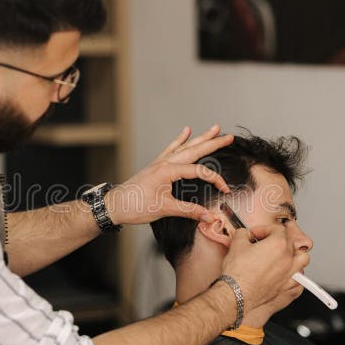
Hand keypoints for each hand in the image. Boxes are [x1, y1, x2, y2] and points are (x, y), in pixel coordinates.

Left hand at [106, 125, 233, 224]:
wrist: (115, 205)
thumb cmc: (136, 206)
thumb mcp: (165, 209)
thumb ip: (189, 211)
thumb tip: (208, 216)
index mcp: (168, 171)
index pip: (198, 171)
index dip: (214, 179)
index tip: (225, 189)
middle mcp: (165, 162)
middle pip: (194, 149)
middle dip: (213, 142)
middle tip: (229, 136)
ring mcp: (160, 162)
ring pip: (185, 146)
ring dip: (200, 138)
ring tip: (214, 128)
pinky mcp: (156, 165)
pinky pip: (171, 148)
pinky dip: (179, 139)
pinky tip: (186, 130)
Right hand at [220, 226, 309, 313]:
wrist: (237, 293)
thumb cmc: (238, 272)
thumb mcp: (236, 244)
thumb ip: (243, 234)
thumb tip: (244, 234)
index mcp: (278, 244)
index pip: (276, 229)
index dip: (263, 229)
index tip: (254, 234)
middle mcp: (287, 258)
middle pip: (290, 241)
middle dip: (276, 239)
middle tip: (263, 242)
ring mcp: (289, 273)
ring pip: (303, 259)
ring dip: (295, 254)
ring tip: (284, 254)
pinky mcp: (286, 287)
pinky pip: (298, 279)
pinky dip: (295, 274)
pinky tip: (286, 273)